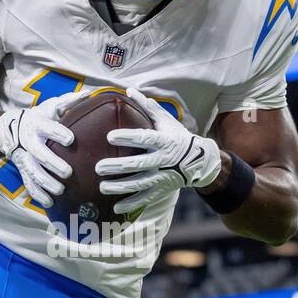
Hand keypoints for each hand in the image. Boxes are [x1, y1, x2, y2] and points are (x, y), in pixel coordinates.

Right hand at [0, 92, 82, 208]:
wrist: (7, 129)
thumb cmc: (38, 117)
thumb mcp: (49, 107)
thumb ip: (68, 102)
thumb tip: (88, 94)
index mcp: (37, 124)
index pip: (47, 128)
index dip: (57, 133)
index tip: (70, 140)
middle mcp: (29, 142)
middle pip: (40, 154)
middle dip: (53, 164)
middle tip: (68, 173)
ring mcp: (24, 158)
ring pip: (33, 172)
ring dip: (46, 182)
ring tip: (60, 191)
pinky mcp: (22, 170)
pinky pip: (28, 183)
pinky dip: (38, 194)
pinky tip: (49, 203)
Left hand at [95, 87, 221, 213]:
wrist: (199, 161)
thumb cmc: (177, 137)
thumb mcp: (166, 121)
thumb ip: (147, 107)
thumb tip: (129, 90)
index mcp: (163, 141)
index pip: (143, 139)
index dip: (127, 138)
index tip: (109, 136)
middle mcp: (162, 160)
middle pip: (137, 165)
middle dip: (117, 167)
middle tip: (98, 167)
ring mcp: (162, 177)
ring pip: (139, 184)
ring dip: (120, 187)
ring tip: (102, 187)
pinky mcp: (162, 189)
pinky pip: (145, 199)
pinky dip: (131, 204)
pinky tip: (115, 207)